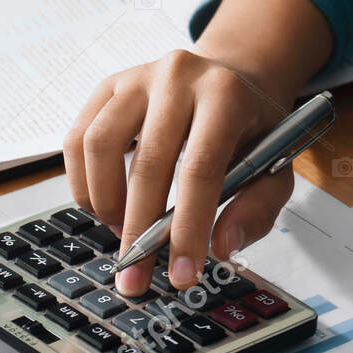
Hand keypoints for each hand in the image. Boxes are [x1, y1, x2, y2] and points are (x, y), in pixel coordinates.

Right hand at [65, 52, 295, 295]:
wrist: (232, 76)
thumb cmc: (251, 128)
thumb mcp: (275, 165)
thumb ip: (256, 209)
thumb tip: (220, 247)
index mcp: (225, 95)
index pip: (199, 170)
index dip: (187, 230)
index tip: (181, 276)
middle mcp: (177, 78)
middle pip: (147, 164)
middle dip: (138, 233)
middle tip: (136, 276)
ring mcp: (136, 79)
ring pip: (99, 147)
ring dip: (105, 204)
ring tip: (122, 233)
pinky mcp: (107, 88)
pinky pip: (77, 141)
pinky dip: (83, 183)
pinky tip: (104, 206)